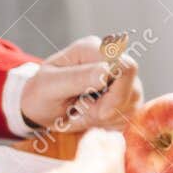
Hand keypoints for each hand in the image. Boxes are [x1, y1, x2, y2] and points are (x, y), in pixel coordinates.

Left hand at [20, 36, 142, 132]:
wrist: (41, 109)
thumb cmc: (40, 95)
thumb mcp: (49, 87)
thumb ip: (77, 78)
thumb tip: (108, 70)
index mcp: (92, 49)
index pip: (125, 68)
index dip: (112, 96)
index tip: (86, 107)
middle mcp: (112, 59)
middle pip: (132, 89)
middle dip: (107, 110)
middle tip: (80, 111)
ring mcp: (123, 77)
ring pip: (132, 104)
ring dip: (106, 118)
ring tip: (82, 113)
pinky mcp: (128, 94)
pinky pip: (130, 114)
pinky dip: (110, 123)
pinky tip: (92, 117)